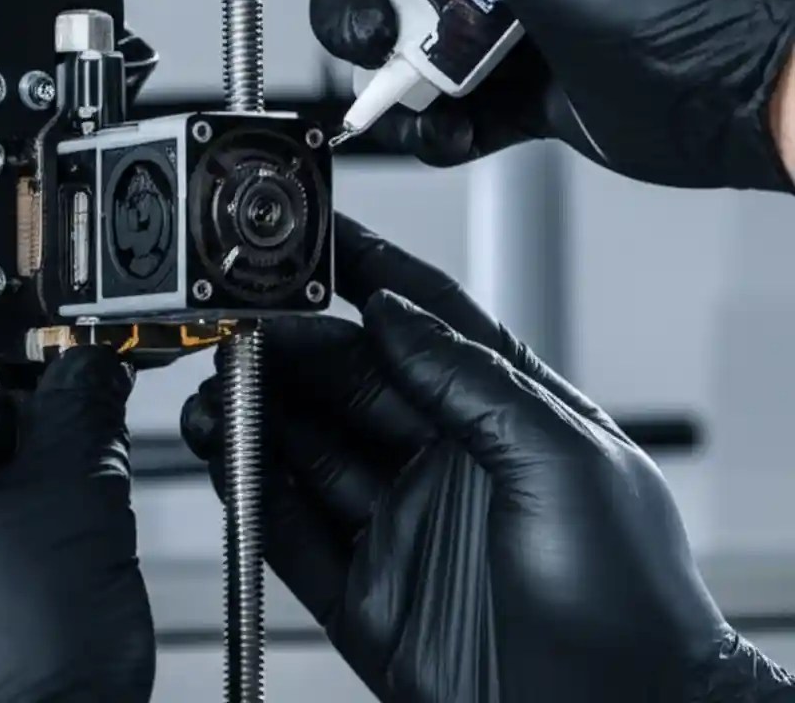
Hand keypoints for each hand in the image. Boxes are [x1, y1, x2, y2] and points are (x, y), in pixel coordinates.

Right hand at [182, 215, 794, 700]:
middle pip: (348, 384)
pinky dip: (249, 492)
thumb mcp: (564, 459)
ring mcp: (399, 526)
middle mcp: (445, 464)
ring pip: (307, 453)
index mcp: (503, 417)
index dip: (371, 276)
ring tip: (212, 386)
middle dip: (289, 349)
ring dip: (256, 415)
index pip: (426, 324)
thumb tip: (397, 315)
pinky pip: (289, 530)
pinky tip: (223, 453)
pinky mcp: (364, 593)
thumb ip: (471, 380)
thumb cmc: (626, 598)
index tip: (318, 241)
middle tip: (237, 324)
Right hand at [310, 0, 794, 190]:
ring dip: (407, 94)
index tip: (365, 13)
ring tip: (431, 110)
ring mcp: (521, 33)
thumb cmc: (682, 17)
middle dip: (378, 33)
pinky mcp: (531, 93)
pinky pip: (461, 114)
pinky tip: (458, 138)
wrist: (745, 103)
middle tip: (382, 51)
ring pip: (422, 60)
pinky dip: (444, 136)